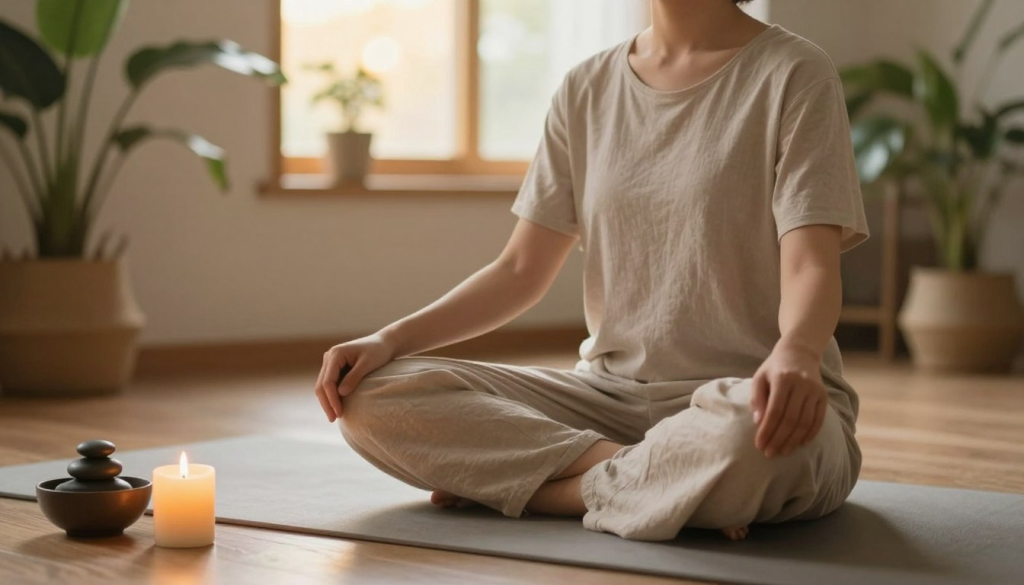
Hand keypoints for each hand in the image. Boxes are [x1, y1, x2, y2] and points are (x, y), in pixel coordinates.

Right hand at [315, 332, 396, 422]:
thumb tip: (341, 393)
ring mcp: (330, 362)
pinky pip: (329, 384)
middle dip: (326, 403)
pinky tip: (336, 407)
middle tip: (333, 419)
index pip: (328, 381)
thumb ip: (354, 377)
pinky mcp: (335, 368)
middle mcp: (329, 357)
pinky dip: (331, 396)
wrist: (384, 343)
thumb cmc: (378, 351)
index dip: (332, 399)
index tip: (339, 413)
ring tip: (334, 416)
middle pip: (321, 385)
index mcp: (335, 354)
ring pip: (322, 386)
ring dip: (327, 401)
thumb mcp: (368, 364)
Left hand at [750, 341, 827, 457]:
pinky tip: (800, 444)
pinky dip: (810, 434)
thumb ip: (757, 398)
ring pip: (805, 422)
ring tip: (783, 452)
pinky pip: (818, 420)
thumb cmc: (774, 368)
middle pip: (791, 419)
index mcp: (783, 379)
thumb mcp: (759, 377)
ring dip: (794, 440)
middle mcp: (802, 384)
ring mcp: (815, 391)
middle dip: (779, 439)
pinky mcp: (824, 396)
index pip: (775, 411)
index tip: (759, 444)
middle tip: (769, 453)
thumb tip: (758, 422)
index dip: (767, 430)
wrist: (799, 352)